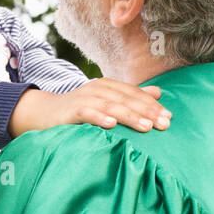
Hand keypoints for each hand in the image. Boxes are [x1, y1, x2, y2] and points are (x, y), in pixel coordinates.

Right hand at [9, 78, 170, 136]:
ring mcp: (84, 98)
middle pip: (127, 99)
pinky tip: (112, 125)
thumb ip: (131, 97)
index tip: (169, 118)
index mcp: (110, 86)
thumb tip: (159, 92)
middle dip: (147, 111)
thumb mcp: (107, 102)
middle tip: (164, 124)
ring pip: (111, 106)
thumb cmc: (80, 110)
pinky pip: (87, 113)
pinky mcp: (71, 110)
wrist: (43, 113)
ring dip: (130, 116)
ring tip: (146, 126)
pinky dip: (99, 118)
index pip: (135, 94)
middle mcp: (99, 89)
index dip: (153, 105)